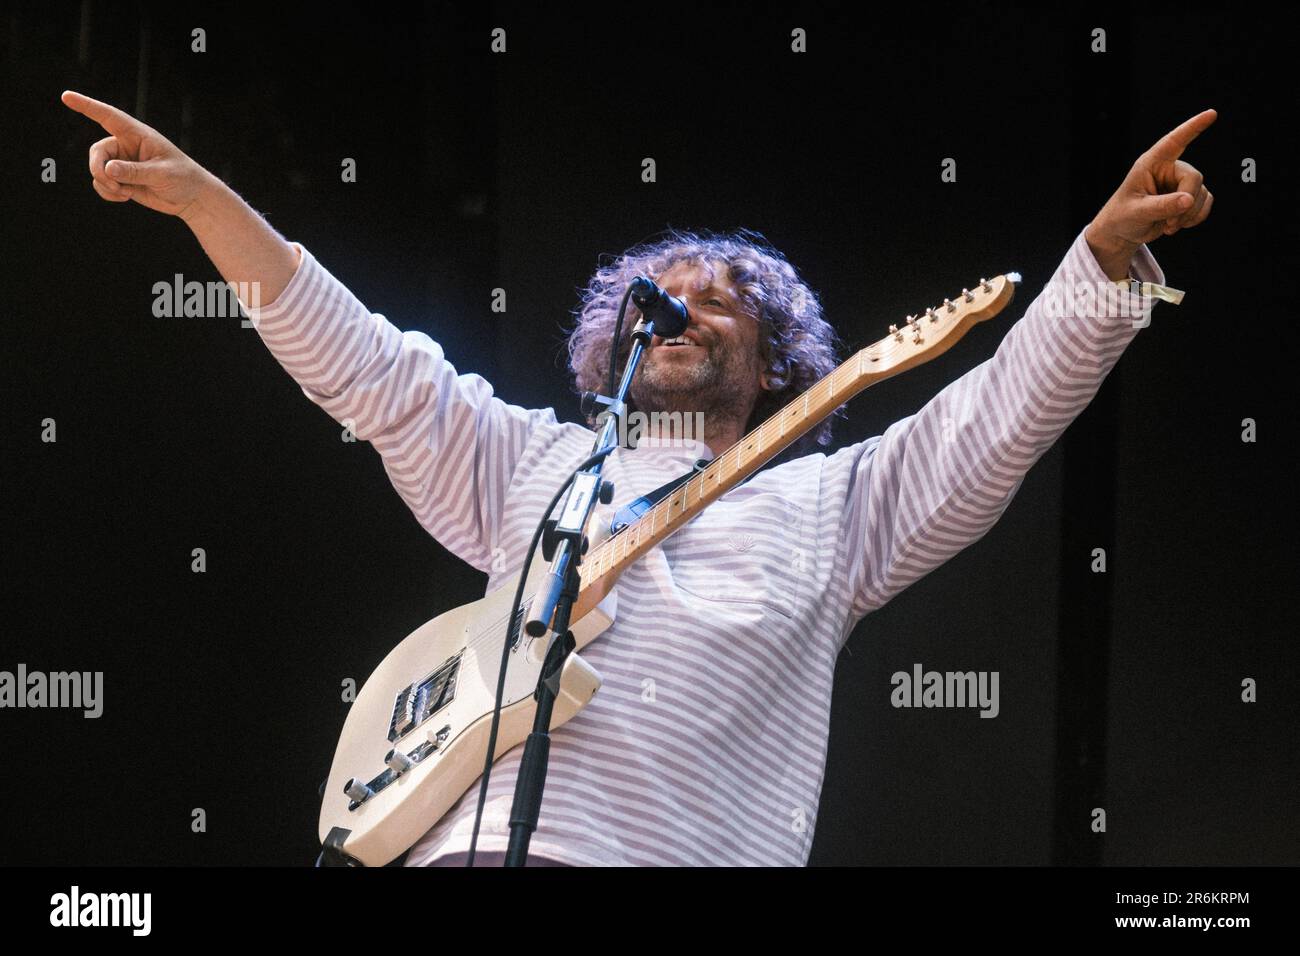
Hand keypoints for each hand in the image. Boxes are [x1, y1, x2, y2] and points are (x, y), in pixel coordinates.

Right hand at [61, 89, 215, 219]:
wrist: (191, 198)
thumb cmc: (183, 178)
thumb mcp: (162, 174)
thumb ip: (135, 172)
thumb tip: (108, 169)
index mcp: (138, 135)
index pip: (109, 117)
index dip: (87, 106)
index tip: (66, 96)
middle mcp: (126, 145)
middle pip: (97, 152)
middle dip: (98, 169)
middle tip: (114, 186)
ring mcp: (122, 162)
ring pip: (96, 168)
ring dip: (104, 183)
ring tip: (123, 193)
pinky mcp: (121, 179)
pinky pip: (101, 183)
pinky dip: (107, 192)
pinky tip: (124, 197)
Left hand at [1085, 109, 1216, 279]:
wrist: (1122, 231)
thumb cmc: (1122, 216)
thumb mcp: (1137, 212)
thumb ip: (1161, 206)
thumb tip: (1189, 200)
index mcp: (1151, 164)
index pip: (1174, 141)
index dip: (1193, 127)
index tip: (1211, 114)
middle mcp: (1168, 169)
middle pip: (1194, 177)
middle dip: (1186, 203)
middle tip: (1169, 224)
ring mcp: (1179, 182)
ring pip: (1202, 192)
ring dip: (1189, 214)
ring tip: (1168, 226)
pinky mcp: (1188, 196)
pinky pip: (1206, 201)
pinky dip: (1196, 217)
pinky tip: (1178, 225)